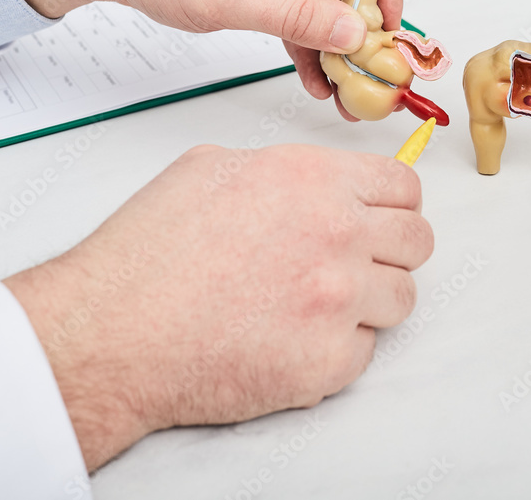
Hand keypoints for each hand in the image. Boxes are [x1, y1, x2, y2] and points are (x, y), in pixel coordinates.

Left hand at [0, 0, 409, 108]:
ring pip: (327, 3)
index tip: (389, 26)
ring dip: (335, 47)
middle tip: (369, 76)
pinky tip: (314, 78)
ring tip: (345, 91)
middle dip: (363, 31)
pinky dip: (306, 44)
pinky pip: (297, 14)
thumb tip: (353, 32)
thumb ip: (297, 17)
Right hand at [3, 143, 430, 470]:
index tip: (381, 217)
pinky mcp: (326, 363)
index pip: (404, 186)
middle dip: (391, 250)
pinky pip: (364, 353)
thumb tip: (310, 184)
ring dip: (367, 301)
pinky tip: (288, 339)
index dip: (392, 203)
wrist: (112, 330)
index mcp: (313, 179)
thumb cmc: (147, 253)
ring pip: (400, 299)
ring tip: (312, 304)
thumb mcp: (211, 168)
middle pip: (418, 241)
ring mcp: (337, 301)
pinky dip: (335, 349)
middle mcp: (337, 234)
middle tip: (353, 262)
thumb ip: (279, 170)